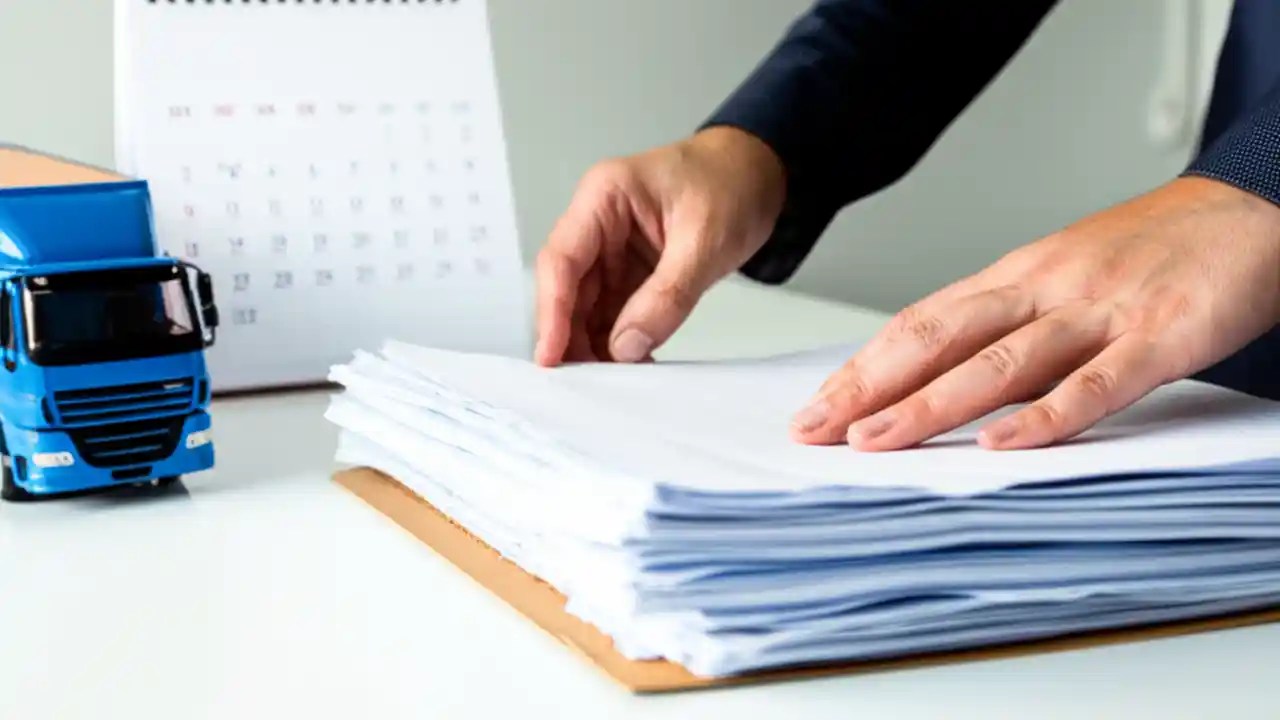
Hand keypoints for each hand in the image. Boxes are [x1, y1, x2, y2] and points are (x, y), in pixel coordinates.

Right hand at [535, 127, 784, 365]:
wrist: (759, 172)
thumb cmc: (732, 182)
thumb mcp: (705, 240)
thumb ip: (667, 295)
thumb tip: (627, 346)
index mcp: (604, 197)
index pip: (562, 259)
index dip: (551, 311)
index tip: (551, 356)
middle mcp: (599, 223)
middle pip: (568, 288)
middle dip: (572, 336)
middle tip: (584, 383)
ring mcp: (613, 250)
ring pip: (588, 306)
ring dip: (596, 344)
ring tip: (612, 382)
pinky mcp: (632, 272)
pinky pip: (616, 311)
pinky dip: (621, 340)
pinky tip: (633, 366)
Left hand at [791, 177, 1279, 450]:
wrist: (1251, 209)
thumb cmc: (1149, 252)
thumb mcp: (1061, 277)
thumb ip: (1004, 323)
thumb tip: (935, 373)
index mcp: (1015, 276)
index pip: (920, 323)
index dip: (863, 366)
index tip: (816, 405)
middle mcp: (1043, 288)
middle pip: (939, 338)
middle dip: (870, 386)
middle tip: (816, 429)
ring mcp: (1099, 310)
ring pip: (1000, 362)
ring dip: (931, 404)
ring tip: (876, 440)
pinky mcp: (1159, 336)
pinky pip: (1095, 382)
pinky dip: (1046, 416)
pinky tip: (1001, 444)